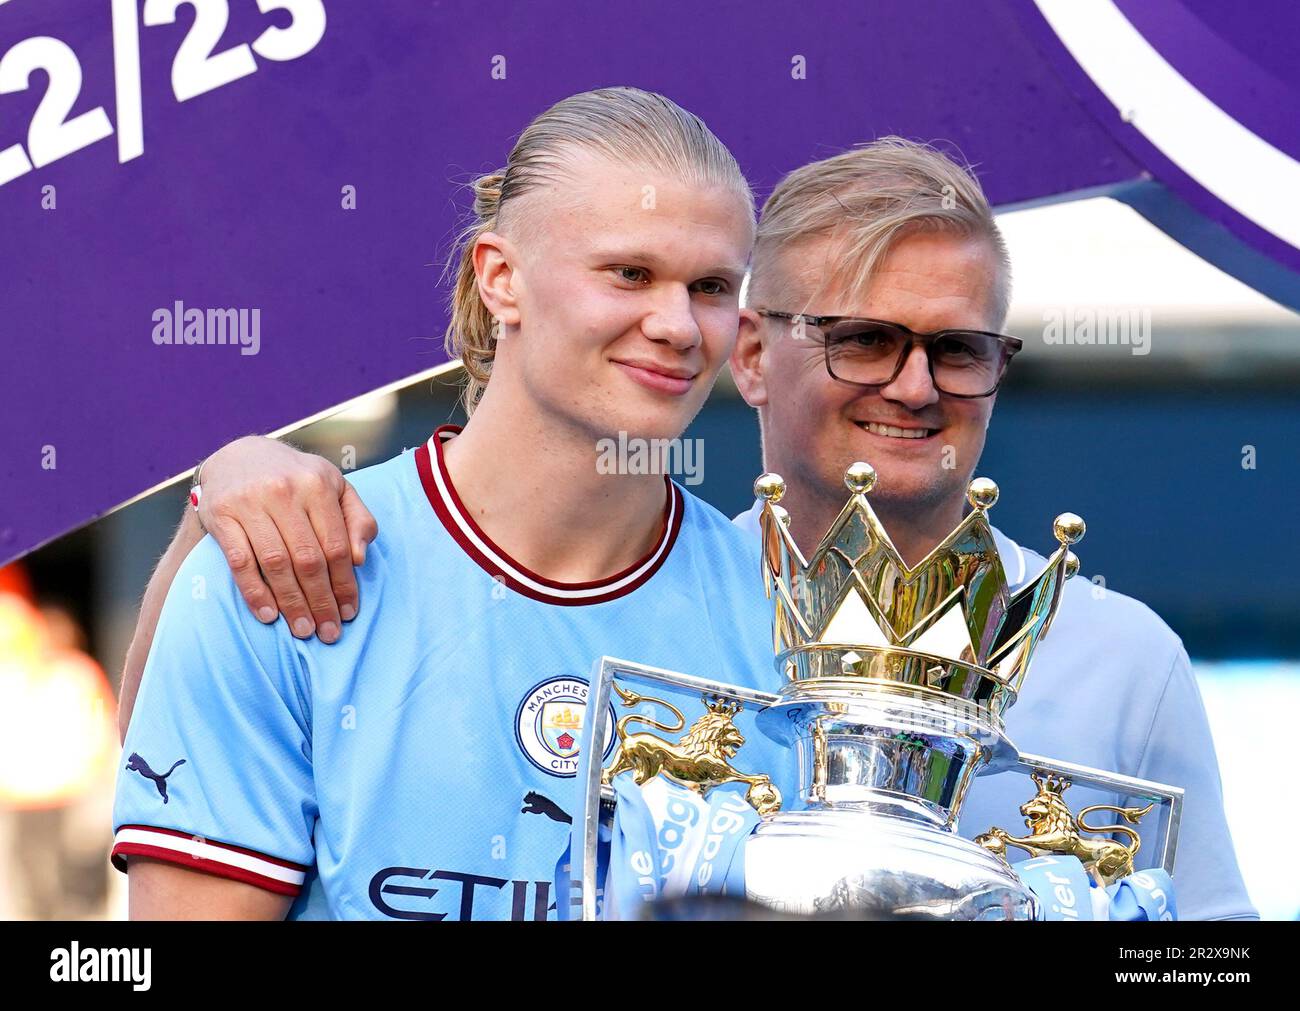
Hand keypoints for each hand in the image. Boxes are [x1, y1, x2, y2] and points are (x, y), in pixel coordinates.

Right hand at [197, 437, 377, 641]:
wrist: (240, 457)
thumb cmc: (298, 480)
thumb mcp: (335, 487)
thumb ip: (357, 519)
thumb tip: (359, 558)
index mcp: (317, 484)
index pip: (336, 546)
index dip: (344, 584)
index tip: (350, 613)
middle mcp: (284, 491)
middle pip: (308, 559)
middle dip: (321, 601)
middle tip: (328, 633)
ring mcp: (249, 503)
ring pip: (276, 563)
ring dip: (291, 603)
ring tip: (302, 630)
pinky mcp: (221, 515)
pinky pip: (240, 561)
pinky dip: (254, 592)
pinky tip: (268, 615)